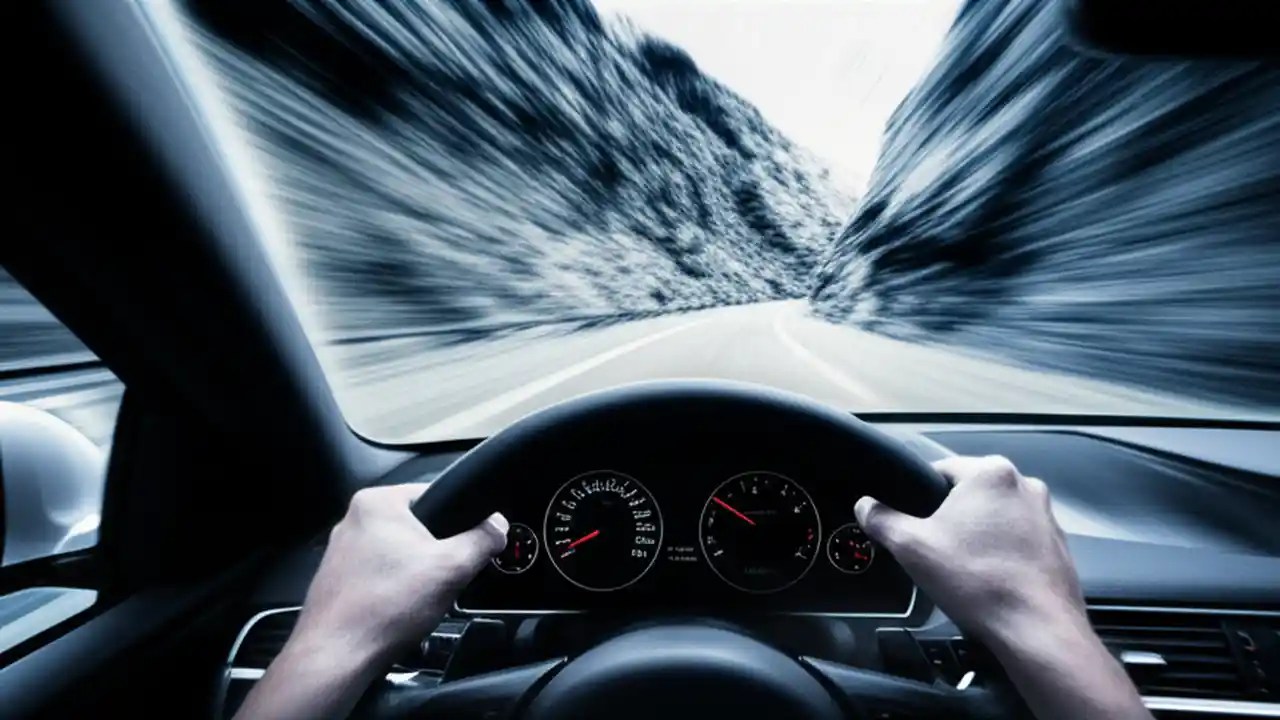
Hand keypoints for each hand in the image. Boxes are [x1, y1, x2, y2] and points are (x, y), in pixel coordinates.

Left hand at [291, 483, 508, 664]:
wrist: (338, 656)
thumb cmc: (385, 608)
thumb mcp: (452, 568)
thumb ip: (482, 540)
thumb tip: (497, 526)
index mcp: (377, 502)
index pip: (435, 494)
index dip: (460, 520)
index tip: (468, 545)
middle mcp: (352, 520)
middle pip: (417, 527)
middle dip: (435, 553)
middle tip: (443, 577)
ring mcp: (340, 551)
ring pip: (398, 554)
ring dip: (414, 574)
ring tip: (418, 598)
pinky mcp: (338, 579)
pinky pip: (379, 576)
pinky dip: (394, 590)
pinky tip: (399, 610)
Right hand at [855, 455, 1085, 646]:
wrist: (1037, 629)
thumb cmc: (975, 580)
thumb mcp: (912, 547)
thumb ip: (882, 520)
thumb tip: (865, 506)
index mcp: (990, 472)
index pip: (940, 470)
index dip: (919, 496)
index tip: (913, 524)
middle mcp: (1025, 484)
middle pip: (970, 494)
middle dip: (951, 517)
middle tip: (935, 549)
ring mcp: (1047, 515)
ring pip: (996, 517)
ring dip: (979, 534)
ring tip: (964, 568)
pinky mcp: (1059, 545)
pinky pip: (1019, 540)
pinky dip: (1003, 553)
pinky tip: (991, 579)